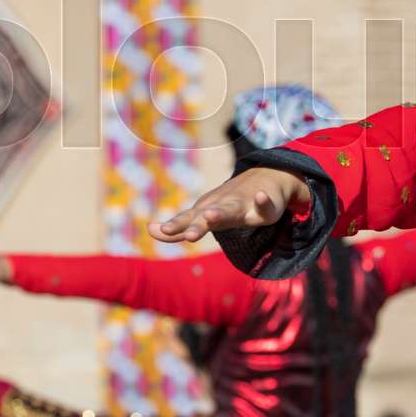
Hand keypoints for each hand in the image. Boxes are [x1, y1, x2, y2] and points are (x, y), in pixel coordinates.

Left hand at [149, 167, 309, 243]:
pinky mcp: (265, 208)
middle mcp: (222, 207)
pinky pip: (265, 206)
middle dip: (197, 225)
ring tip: (210, 215)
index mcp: (208, 211)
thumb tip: (149, 229)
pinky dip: (263, 201)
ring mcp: (244, 205)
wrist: (264, 181)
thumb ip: (178, 228)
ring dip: (220, 213)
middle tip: (188, 235)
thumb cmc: (228, 205)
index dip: (175, 226)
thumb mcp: (203, 216)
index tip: (157, 229)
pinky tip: (261, 197)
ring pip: (231, 210)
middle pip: (207, 216)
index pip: (187, 219)